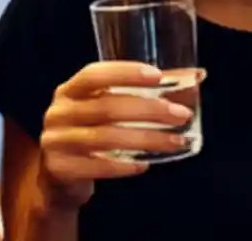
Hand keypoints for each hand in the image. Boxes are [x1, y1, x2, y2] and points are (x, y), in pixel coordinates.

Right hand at [37, 61, 194, 211]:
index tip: (158, 76)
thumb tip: (194, 78)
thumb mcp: (104, 110)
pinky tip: (145, 163)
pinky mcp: (60, 169)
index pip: (94, 74)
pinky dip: (124, 165)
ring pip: (106, 138)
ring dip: (146, 139)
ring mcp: (56, 142)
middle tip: (180, 115)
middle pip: (107, 107)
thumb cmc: (91, 134)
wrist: (58, 180)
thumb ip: (138, 95)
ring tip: (175, 141)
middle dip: (149, 110)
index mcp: (69, 91)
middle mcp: (59, 113)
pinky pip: (98, 166)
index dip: (124, 73)